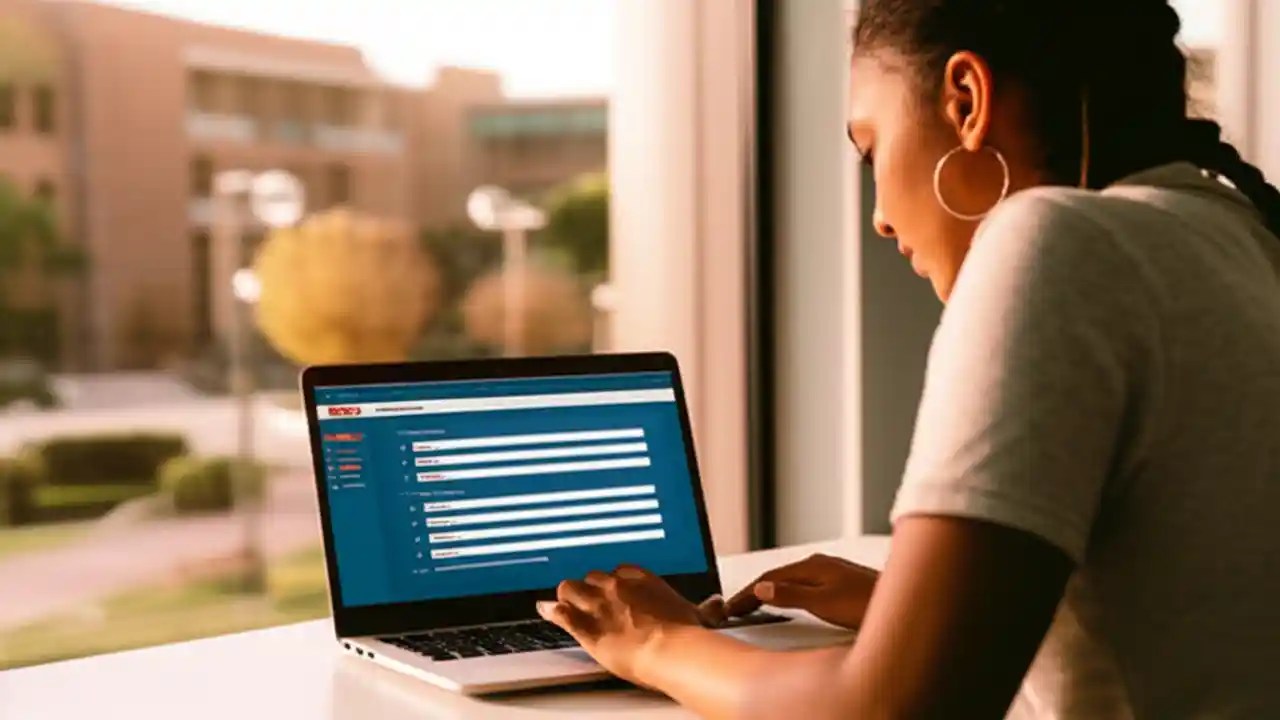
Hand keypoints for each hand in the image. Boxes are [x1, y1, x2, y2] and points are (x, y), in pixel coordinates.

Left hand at [537, 565, 704, 686]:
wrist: (671, 651)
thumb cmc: (685, 635)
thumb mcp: (698, 615)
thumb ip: (705, 608)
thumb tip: (717, 604)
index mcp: (641, 578)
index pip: (619, 571)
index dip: (615, 583)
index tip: (617, 592)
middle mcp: (616, 585)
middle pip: (592, 578)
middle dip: (591, 590)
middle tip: (594, 604)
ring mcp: (598, 604)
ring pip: (570, 588)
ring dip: (569, 597)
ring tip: (567, 604)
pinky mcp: (584, 626)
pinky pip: (560, 612)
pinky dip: (552, 611)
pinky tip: (546, 610)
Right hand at [700, 553, 877, 629]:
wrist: (904, 604)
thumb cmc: (867, 604)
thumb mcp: (824, 603)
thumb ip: (791, 595)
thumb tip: (761, 589)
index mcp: (812, 566)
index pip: (768, 578)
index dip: (747, 593)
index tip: (730, 607)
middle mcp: (819, 564)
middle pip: (777, 577)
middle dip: (753, 591)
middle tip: (734, 608)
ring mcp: (830, 571)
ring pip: (789, 580)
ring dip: (769, 592)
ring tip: (753, 605)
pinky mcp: (839, 581)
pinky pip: (801, 584)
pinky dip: (785, 593)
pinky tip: (787, 600)